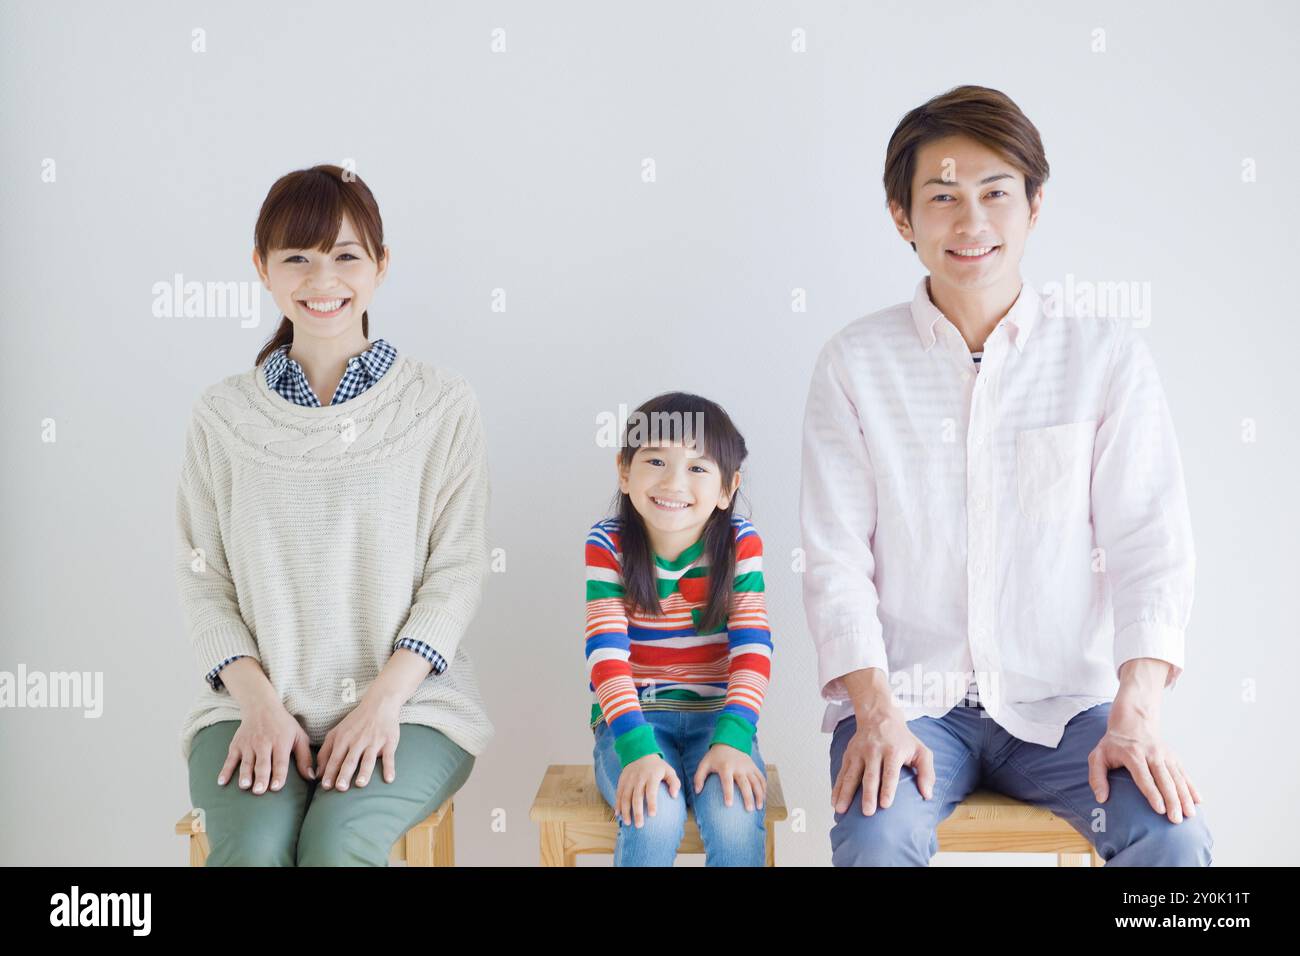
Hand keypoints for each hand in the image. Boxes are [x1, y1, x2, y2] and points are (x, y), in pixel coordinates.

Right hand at [218, 701, 313, 794]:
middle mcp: (264, 744)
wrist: (261, 707)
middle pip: (262, 763)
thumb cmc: (283, 725)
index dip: (279, 774)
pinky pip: (230, 759)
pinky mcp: (236, 745)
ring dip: (244, 774)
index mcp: (281, 742)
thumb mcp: (299, 736)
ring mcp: (248, 744)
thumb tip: (312, 778)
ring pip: (246, 762)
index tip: (276, 787)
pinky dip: (225, 770)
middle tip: (259, 791)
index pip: (280, 761)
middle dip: (261, 777)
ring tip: (244, 786)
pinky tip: (221, 782)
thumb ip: (305, 758)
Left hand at [317, 692, 401, 791]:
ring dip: (365, 772)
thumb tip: (318, 774)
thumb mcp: (337, 732)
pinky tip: (389, 779)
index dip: (330, 772)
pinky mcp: (389, 741)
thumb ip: (326, 752)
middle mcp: (357, 741)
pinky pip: (389, 756)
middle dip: (344, 774)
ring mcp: (374, 741)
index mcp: (343, 739)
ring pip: (368, 759)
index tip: (326, 786)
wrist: (379, 704)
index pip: (334, 758)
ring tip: (360, 784)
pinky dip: (389, 767)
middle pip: (350, 760)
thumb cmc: (356, 721)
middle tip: (340, 787)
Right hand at [615, 754, 680, 827]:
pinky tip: (618, 814)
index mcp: (651, 776)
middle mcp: (639, 778)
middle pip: (637, 796)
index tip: (652, 815)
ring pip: (625, 796)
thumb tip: (674, 796)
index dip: (651, 803)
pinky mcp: (621, 780)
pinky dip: (617, 804)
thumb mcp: (669, 771)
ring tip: (627, 823)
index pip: (651, 791)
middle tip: (639, 825)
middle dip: (637, 812)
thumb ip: (674, 782)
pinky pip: (618, 793)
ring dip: (625, 810)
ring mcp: (629, 779)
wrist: (640, 753)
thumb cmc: (657, 767)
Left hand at [694, 744, 764, 811]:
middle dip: (748, 797)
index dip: (728, 793)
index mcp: (726, 767)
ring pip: (756, 781)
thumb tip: (697, 791)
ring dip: (759, 794)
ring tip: (759, 807)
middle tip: (749, 810)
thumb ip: (699, 777)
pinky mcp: (754, 766)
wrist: (729, 741)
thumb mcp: (704, 764)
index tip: (729, 805)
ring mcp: (748, 766)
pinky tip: (763, 798)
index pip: (727, 781)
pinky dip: (764, 788)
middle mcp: (739, 767)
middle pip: (745, 783)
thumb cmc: (715, 756)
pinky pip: (761, 778)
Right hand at [833, 705, 933, 814]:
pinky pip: (842, 773)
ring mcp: (859, 753)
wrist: (879, 716)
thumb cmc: (902, 739)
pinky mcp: (848, 755)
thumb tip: (927, 795)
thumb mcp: (921, 750)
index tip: (885, 805)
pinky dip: (837, 788)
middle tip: (867, 812)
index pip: (890, 772)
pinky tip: (834, 801)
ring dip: (846, 793)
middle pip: (870, 775)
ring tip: (841, 810)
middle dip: (868, 794)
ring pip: (851, 775)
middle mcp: (874, 751)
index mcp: (893, 751)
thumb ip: (927, 772)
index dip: (888, 788)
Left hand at [1089, 706, 1199, 823]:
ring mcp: (1165, 755)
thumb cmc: (1113, 744)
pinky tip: (1198, 801)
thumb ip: (1096, 777)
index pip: (1144, 777)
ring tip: (1189, 815)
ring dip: (1185, 796)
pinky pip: (1184, 773)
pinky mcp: (1173, 757)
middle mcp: (1152, 754)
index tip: (1160, 809)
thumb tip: (1101, 798)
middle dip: (1172, 800)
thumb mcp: (1097, 756)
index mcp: (1133, 754)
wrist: (1132, 722)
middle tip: (1176, 819)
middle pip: (1164, 779)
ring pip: (1177, 777)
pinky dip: (1192, 787)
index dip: (1153, 793)